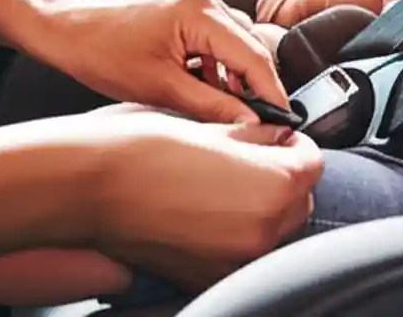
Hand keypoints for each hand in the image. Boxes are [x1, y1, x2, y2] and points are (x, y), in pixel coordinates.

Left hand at [36, 0, 287, 122]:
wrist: (67, 32)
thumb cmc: (102, 53)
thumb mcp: (161, 89)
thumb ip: (213, 106)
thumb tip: (250, 123)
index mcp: (201, 11)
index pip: (254, 56)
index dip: (272, 92)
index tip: (284, 120)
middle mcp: (206, 1)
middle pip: (251, 50)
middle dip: (255, 88)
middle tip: (260, 124)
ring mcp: (198, 5)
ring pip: (237, 49)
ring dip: (235, 81)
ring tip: (223, 112)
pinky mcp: (189, 14)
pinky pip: (219, 45)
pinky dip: (218, 71)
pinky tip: (206, 94)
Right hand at [87, 109, 322, 290]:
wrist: (90, 187)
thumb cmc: (143, 149)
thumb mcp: (212, 129)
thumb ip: (256, 136)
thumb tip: (278, 137)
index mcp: (273, 185)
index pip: (312, 163)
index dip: (294, 146)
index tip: (277, 141)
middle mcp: (263, 229)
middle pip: (299, 201)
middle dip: (282, 179)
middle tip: (250, 160)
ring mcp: (237, 258)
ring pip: (273, 230)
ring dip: (261, 208)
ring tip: (222, 186)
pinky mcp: (208, 274)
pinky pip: (241, 252)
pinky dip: (235, 235)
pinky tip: (206, 213)